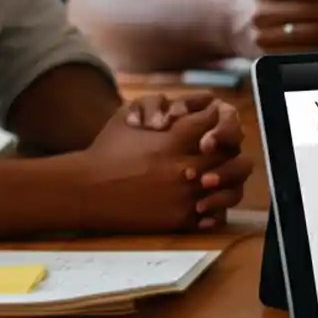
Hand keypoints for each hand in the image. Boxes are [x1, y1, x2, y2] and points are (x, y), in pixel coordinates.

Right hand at [78, 102, 252, 233]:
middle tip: (221, 152)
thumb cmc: (108, 149)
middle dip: (230, 150)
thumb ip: (163, 103)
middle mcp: (185, 166)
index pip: (219, 121)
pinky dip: (216, 207)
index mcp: (175, 138)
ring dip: (228, 180)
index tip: (213, 128)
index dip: (222, 121)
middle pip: (232, 154)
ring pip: (231, 186)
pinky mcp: (180, 218)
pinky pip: (216, 214)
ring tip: (217, 177)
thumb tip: (200, 99)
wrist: (85, 190)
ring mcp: (185, 194)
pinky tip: (206, 199)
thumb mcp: (131, 114)